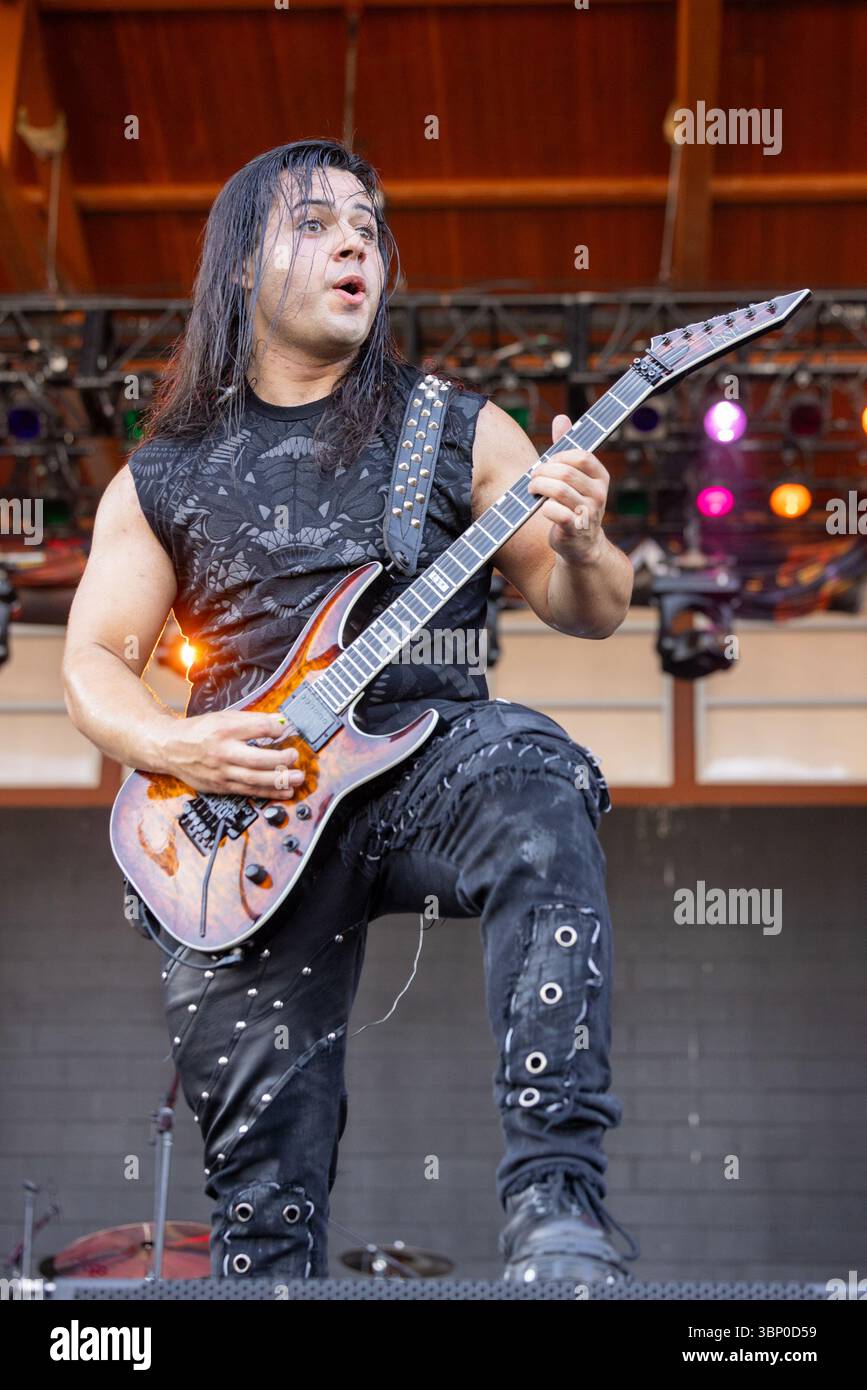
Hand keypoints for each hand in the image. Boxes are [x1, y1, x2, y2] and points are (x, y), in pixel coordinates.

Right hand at [156, 709, 305, 799]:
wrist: (169, 749)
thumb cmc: (198, 731)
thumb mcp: (223, 717)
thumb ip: (252, 720)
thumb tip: (279, 721)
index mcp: (223, 730)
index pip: (255, 728)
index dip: (275, 728)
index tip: (285, 729)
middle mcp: (221, 753)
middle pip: (255, 760)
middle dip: (280, 760)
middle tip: (295, 757)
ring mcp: (220, 773)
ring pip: (253, 780)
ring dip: (279, 781)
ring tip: (297, 779)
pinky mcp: (220, 787)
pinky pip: (247, 791)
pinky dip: (268, 793)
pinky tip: (284, 792)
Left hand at [527, 415, 610, 562]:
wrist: (581, 545)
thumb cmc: (573, 505)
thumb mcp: (574, 477)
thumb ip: (566, 449)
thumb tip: (560, 418)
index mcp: (600, 477)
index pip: (582, 455)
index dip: (559, 456)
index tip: (548, 463)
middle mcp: (599, 494)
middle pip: (566, 472)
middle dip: (543, 472)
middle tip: (533, 478)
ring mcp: (589, 513)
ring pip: (559, 490)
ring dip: (539, 487)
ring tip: (532, 490)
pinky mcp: (575, 529)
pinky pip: (556, 512)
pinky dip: (543, 507)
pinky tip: (541, 508)